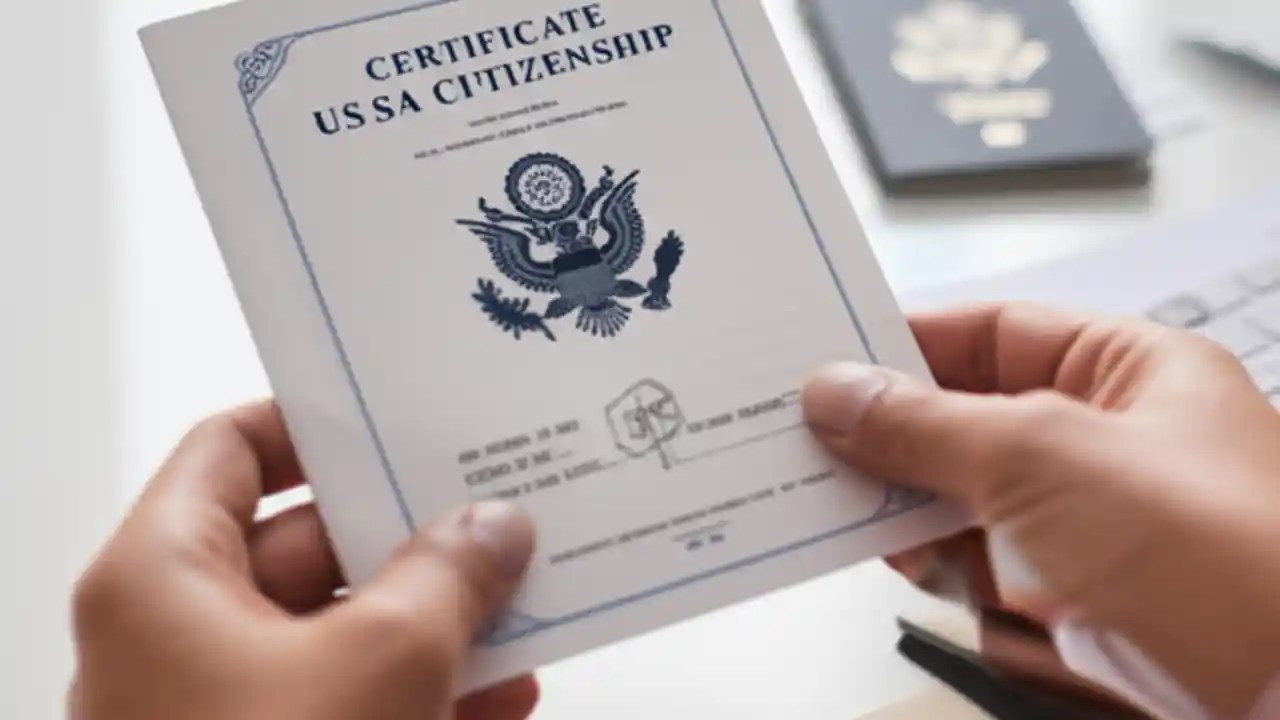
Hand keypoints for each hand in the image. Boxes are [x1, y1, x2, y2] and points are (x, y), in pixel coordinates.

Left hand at [71, 403, 539, 719]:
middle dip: (414, 535)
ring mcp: (222, 713)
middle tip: (498, 508)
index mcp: (162, 580)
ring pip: (341, 632)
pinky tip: (505, 694)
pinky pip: (350, 704)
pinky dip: (422, 694)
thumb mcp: (384, 662)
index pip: (232, 448)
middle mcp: (178, 638)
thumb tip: (496, 523)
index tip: (405, 418)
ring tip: (523, 598)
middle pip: (305, 545)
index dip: (319, 424)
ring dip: (436, 619)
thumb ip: (449, 577)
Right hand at [803, 304, 1279, 716]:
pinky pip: (981, 561)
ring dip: (903, 495)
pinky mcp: (1077, 598)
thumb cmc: (1216, 553)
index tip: (834, 356)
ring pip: (968, 493)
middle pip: (973, 416)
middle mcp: (1114, 442)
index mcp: (1133, 373)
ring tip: (832, 492)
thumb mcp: (1041, 456)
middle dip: (895, 428)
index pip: (998, 333)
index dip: (911, 341)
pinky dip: (929, 555)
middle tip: (814, 431)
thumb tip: (841, 393)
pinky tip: (886, 549)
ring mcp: (1094, 524)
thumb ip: (927, 423)